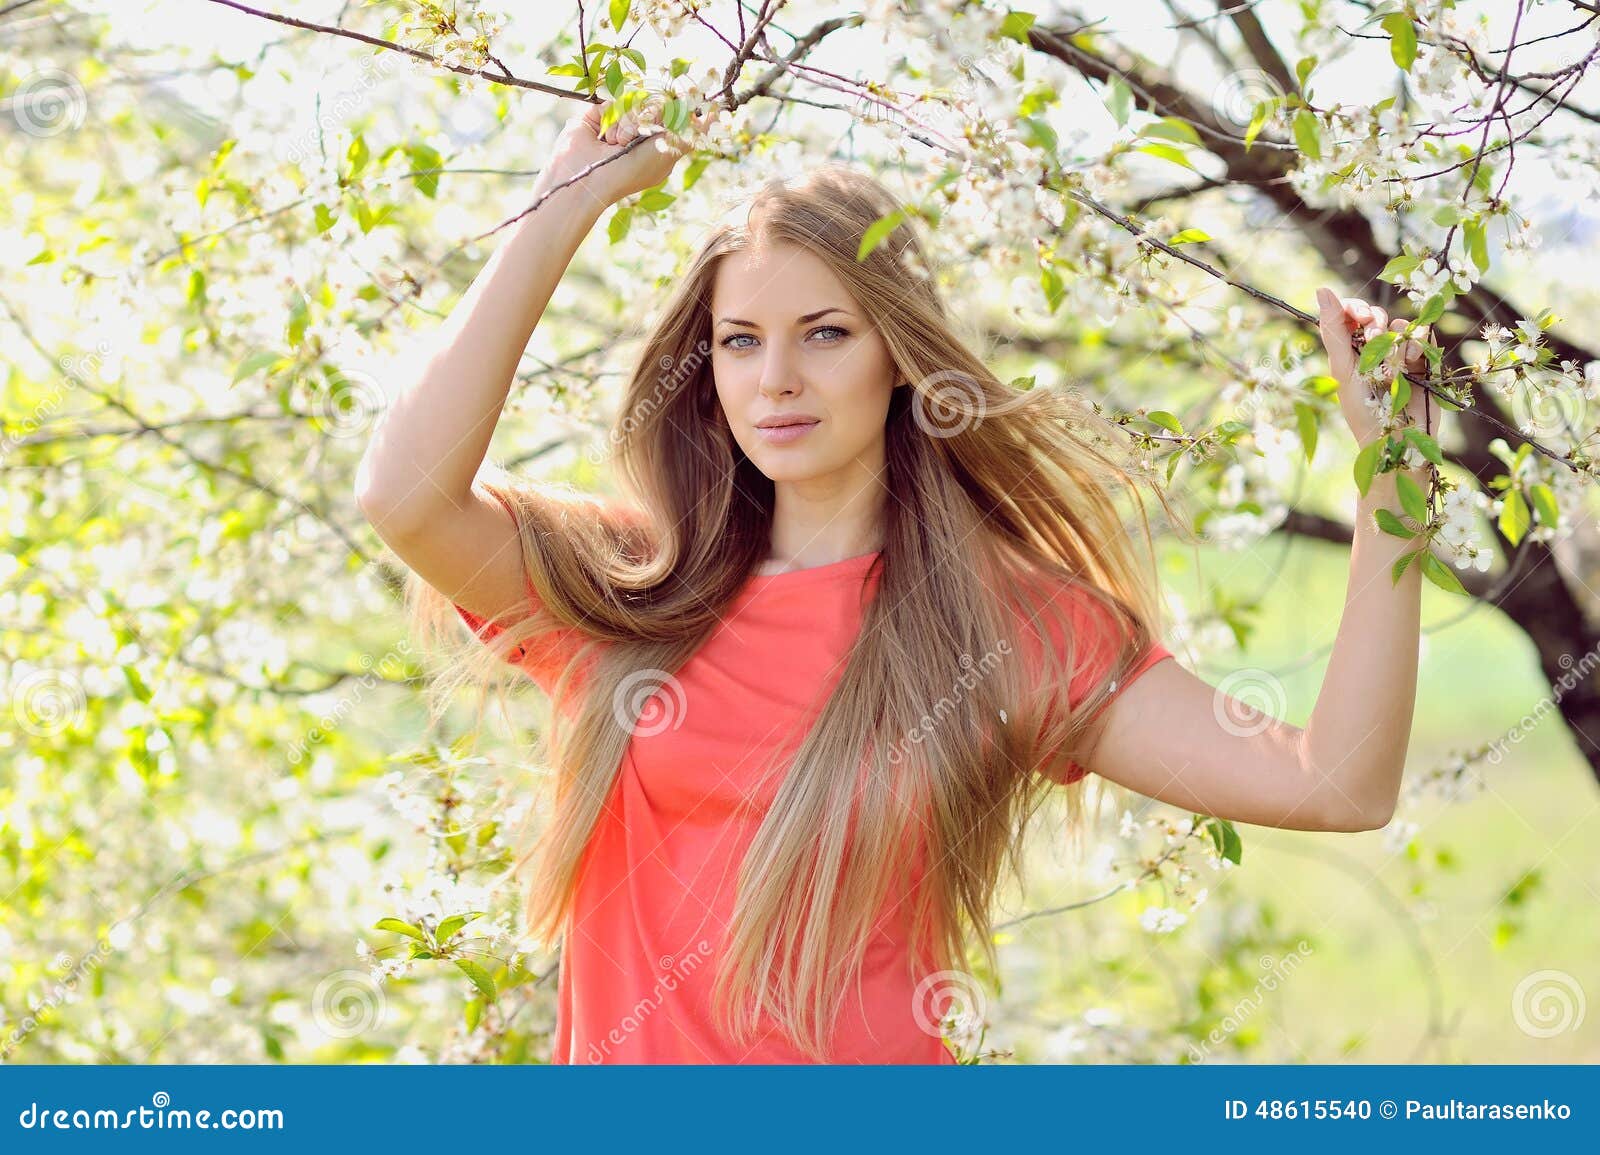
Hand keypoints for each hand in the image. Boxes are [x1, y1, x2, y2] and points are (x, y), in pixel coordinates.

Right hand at [540, 96, 707, 209]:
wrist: (588, 178)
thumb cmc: (630, 172)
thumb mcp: (667, 153)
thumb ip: (690, 133)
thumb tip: (714, 112)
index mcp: (661, 141)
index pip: (677, 111)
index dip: (678, 107)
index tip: (683, 101)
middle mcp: (643, 128)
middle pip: (659, 101)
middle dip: (650, 118)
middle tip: (638, 139)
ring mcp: (622, 119)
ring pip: (637, 98)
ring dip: (629, 121)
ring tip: (617, 143)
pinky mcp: (603, 112)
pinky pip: (616, 98)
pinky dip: (613, 117)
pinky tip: (607, 136)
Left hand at [1314, 285, 1436, 447]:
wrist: (1396, 440)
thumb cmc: (1362, 410)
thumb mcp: (1343, 369)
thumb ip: (1334, 330)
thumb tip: (1322, 288)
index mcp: (1348, 351)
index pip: (1348, 313)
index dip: (1354, 308)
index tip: (1360, 318)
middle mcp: (1372, 350)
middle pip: (1375, 315)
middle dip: (1374, 322)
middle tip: (1372, 338)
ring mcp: (1398, 355)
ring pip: (1400, 325)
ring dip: (1396, 339)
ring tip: (1393, 364)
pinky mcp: (1423, 361)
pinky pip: (1424, 336)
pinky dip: (1418, 344)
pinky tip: (1412, 363)